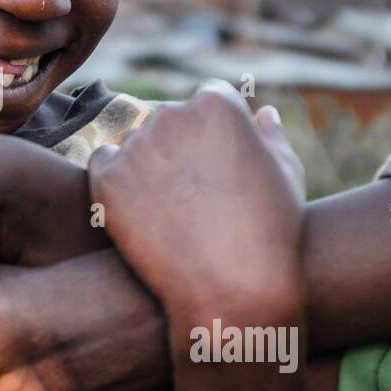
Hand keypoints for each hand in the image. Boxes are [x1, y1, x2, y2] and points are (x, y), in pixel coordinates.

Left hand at [87, 81, 305, 337]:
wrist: (232, 290)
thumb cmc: (271, 236)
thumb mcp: (287, 177)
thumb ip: (271, 136)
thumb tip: (263, 113)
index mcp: (217, 103)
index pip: (207, 100)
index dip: (214, 136)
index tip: (218, 169)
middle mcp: (172, 114)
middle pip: (168, 119)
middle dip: (178, 147)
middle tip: (193, 196)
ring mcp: (136, 146)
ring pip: (135, 142)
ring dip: (147, 165)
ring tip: (170, 211)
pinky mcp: (106, 179)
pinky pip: (103, 165)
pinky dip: (116, 182)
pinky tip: (140, 212)